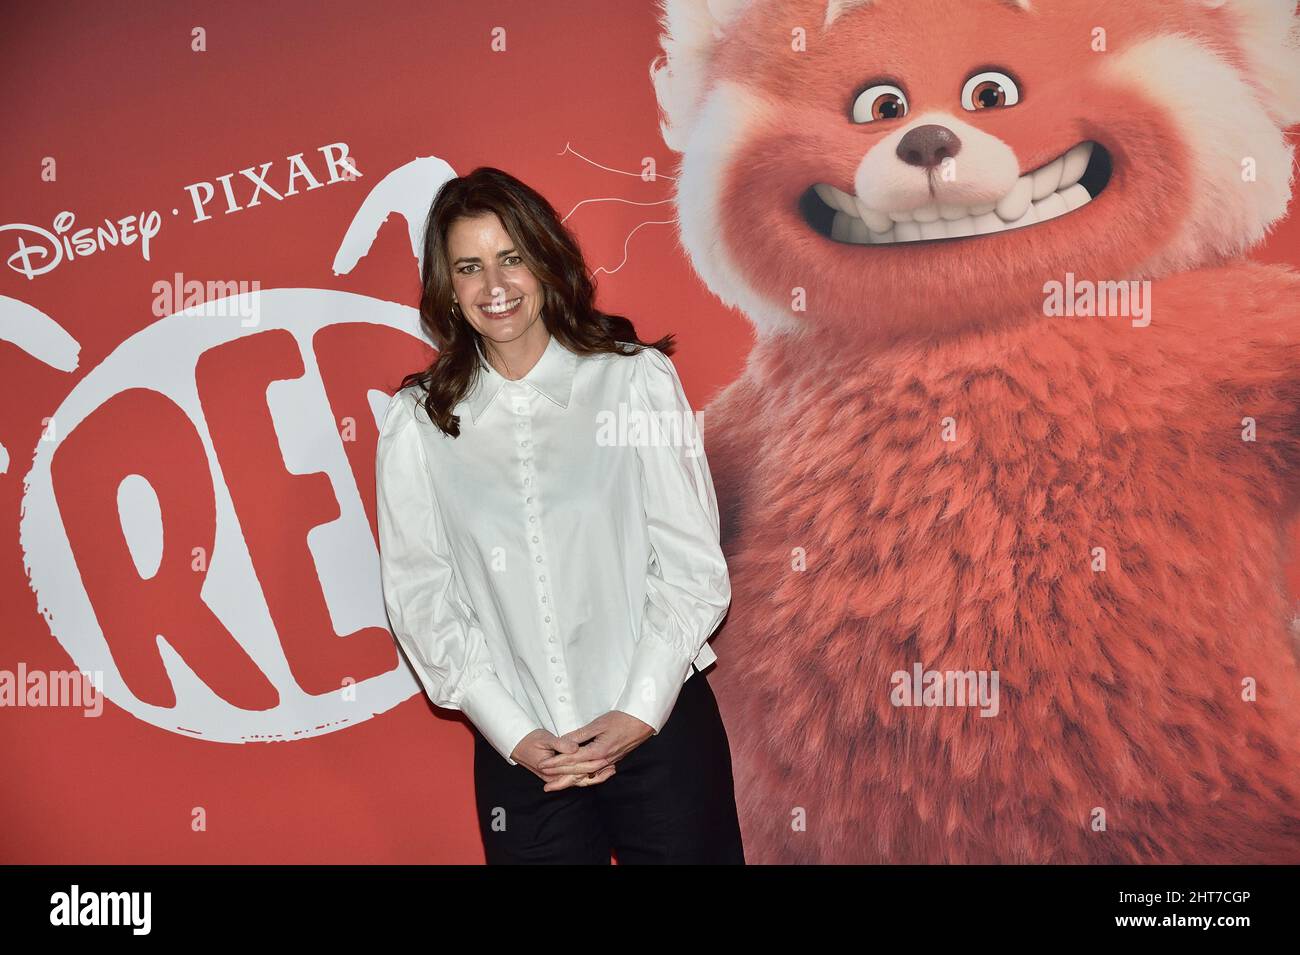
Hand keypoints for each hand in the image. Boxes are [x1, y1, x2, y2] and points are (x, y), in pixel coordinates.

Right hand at [510, 728, 616, 790]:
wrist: (518, 745)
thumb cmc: (530, 740)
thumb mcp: (545, 739)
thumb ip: (561, 744)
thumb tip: (574, 749)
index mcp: (552, 770)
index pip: (576, 769)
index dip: (592, 764)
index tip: (605, 760)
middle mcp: (555, 777)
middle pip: (580, 777)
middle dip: (597, 773)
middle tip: (614, 766)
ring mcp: (557, 777)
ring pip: (580, 780)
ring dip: (596, 776)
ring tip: (612, 770)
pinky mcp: (559, 775)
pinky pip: (576, 778)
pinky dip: (588, 775)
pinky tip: (600, 771)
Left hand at [536, 711, 653, 791]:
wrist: (643, 723)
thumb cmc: (621, 720)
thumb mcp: (598, 724)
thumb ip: (579, 735)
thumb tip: (563, 743)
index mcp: (597, 752)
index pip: (571, 760)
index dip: (555, 763)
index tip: (542, 766)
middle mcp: (602, 761)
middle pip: (576, 772)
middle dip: (559, 777)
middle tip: (545, 785)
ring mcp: (607, 763)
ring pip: (585, 776)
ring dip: (570, 781)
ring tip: (557, 786)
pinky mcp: (612, 762)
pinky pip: (595, 775)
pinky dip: (584, 780)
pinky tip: (579, 781)